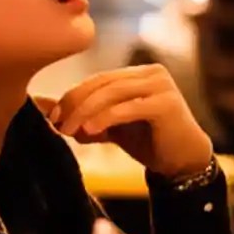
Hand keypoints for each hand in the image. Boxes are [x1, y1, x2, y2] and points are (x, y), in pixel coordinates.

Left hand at [44, 64, 212, 179]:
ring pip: (113, 93)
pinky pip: (127, 108)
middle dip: (77, 103)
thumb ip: (88, 116)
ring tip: (71, 129)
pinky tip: (89, 131)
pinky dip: (105, 118)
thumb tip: (50, 112)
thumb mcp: (112, 126)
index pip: (100, 79)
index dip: (74, 95)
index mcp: (141, 73)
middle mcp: (154, 73)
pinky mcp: (166, 104)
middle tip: (59, 123)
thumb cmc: (149, 141)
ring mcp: (162, 86)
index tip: (55, 115)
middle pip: (104, 83)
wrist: (183, 160)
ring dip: (86, 111)